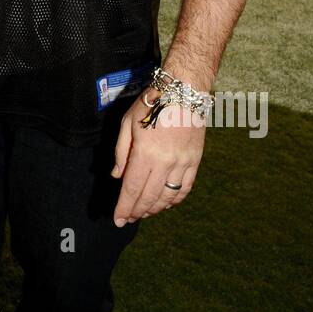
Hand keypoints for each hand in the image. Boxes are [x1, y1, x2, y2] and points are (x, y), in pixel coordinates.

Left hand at [111, 94, 206, 225]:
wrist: (184, 91)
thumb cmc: (151, 103)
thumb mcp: (127, 123)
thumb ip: (121, 152)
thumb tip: (117, 176)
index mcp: (145, 153)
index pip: (132, 189)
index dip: (124, 207)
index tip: (118, 220)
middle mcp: (165, 163)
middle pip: (149, 196)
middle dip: (136, 211)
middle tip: (128, 219)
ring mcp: (182, 163)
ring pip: (167, 196)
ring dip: (154, 208)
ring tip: (144, 213)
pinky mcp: (195, 161)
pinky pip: (185, 188)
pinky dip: (175, 200)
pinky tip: (166, 203)